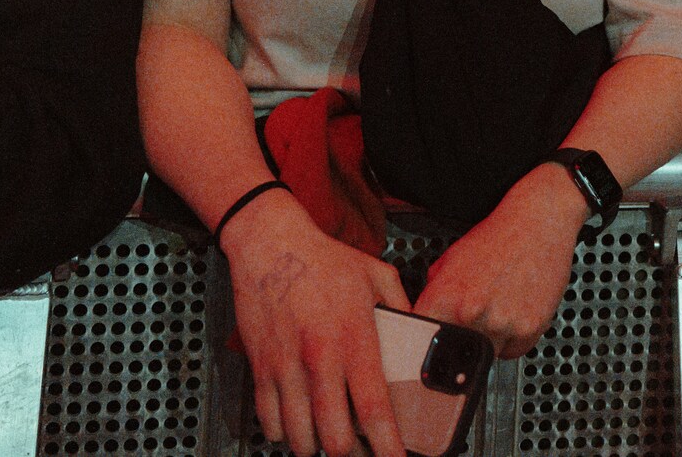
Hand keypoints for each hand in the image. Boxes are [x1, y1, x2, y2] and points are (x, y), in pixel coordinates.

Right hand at [220, 193, 413, 456]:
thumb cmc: (325, 260)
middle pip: (334, 436)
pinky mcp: (260, 368)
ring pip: (299, 437)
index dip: (386, 444)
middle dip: (349, 453)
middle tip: (358, 448)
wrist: (271, 245)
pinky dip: (282, 433)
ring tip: (328, 440)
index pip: (374, 407)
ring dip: (315, 447)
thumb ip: (402, 309)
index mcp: (355, 339)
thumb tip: (420, 335)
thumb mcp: (377, 276)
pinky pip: (268, 421)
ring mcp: (286, 367)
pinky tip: (296, 425)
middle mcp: (320, 359)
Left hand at [416, 164, 586, 358]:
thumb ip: (435, 294)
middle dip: (459, 343)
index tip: (429, 343)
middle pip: (455, 356)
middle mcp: (472, 316)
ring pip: (485, 356)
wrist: (538, 223)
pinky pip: (512, 351)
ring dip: (487, 341)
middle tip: (470, 320)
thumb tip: (427, 319)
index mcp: (446, 299)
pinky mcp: (529, 330)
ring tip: (495, 310)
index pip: (420, 342)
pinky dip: (511, 338)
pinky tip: (514, 312)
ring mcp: (502, 326)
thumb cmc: (497, 237)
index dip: (424, 342)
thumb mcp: (450, 259)